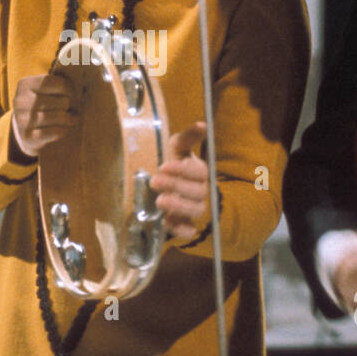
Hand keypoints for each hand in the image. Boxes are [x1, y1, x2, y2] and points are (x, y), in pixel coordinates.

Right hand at [11, 74, 76, 156]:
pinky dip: (64, 130)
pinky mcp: (28, 137)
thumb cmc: (39, 105)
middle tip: (73, 108)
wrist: (22, 131)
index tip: (73, 93)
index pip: (50, 82)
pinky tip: (65, 128)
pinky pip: (55, 132)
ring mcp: (23, 120)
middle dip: (69, 105)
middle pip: (58, 101)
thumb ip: (57, 82)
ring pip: (58, 117)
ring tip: (74, 118)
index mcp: (24, 85)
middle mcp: (20, 101)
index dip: (67, 87)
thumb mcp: (42, 90)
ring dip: (70, 118)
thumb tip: (79, 77)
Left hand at [149, 122, 209, 240]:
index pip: (200, 172)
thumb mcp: (175, 148)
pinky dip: (180, 229)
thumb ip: (187, 138)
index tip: (164, 166)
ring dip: (179, 206)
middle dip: (176, 186)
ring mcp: (193, 209)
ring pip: (196, 210)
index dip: (184, 169)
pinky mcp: (184, 225)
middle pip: (198, 191)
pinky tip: (167, 223)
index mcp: (198, 172)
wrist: (159, 188)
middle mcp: (200, 191)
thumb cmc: (170, 163)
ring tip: (160, 201)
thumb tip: (202, 124)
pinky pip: (189, 231)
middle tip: (154, 181)